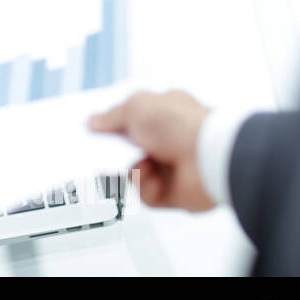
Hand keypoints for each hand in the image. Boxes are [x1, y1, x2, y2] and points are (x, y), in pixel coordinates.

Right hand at [87, 89, 214, 211]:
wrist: (208, 157)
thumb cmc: (179, 124)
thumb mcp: (135, 106)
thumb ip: (110, 116)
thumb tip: (93, 122)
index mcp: (163, 112)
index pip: (131, 119)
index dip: (111, 125)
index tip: (92, 130)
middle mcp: (167, 139)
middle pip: (128, 148)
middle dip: (114, 151)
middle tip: (100, 152)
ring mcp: (170, 165)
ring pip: (132, 173)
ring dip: (131, 169)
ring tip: (141, 162)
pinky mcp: (172, 191)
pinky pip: (145, 193)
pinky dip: (146, 186)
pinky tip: (156, 177)